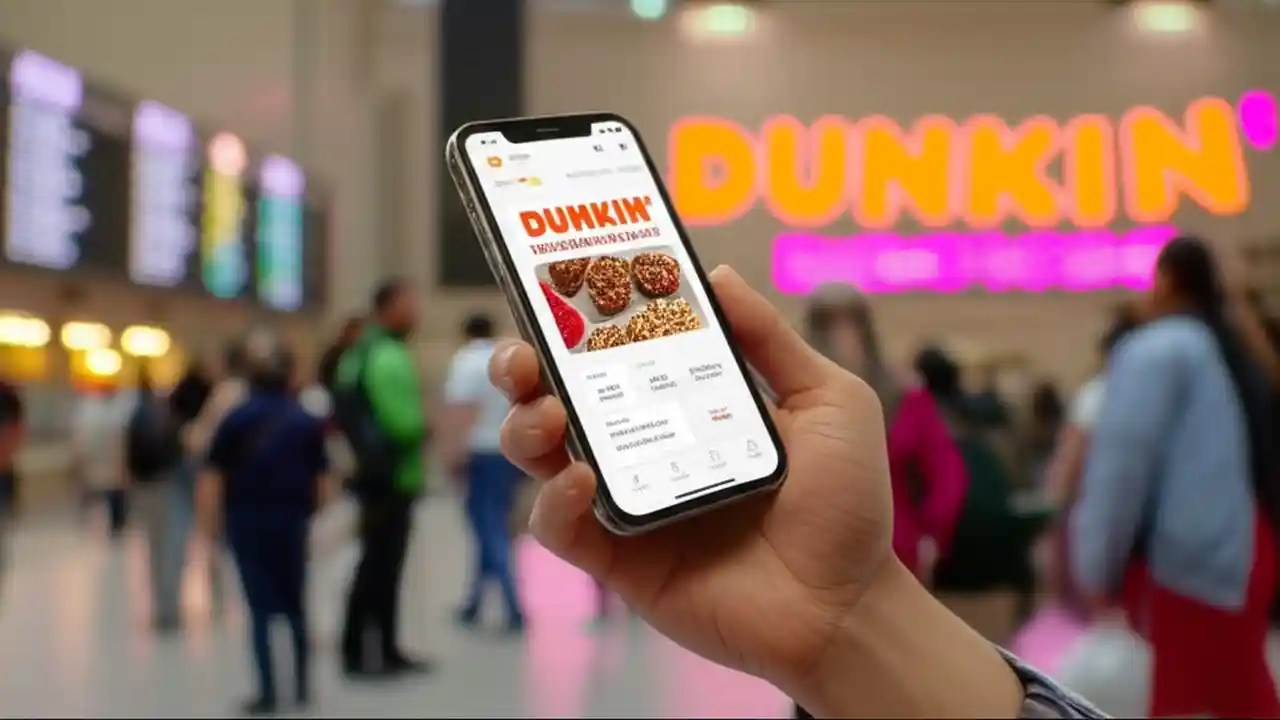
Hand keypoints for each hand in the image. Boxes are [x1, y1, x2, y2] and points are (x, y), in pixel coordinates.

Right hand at [491, 266, 893, 693]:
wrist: (846, 601)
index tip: (557, 291)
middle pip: (555, 397)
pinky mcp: (617, 558)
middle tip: (523, 356)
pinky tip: (579, 481)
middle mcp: (643, 447)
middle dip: (522, 369)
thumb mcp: (825, 399)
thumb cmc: (844, 501)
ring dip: (524, 427)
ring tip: (548, 414)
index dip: (574, 323)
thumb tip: (717, 277)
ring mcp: (625, 502)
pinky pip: (559, 527)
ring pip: (540, 457)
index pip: (611, 353)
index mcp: (682, 404)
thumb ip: (771, 339)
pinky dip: (553, 501)